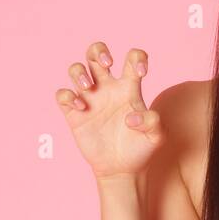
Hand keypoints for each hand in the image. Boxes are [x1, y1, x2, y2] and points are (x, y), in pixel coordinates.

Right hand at [54, 42, 163, 179]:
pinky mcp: (74, 114)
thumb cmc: (141, 148)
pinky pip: (62, 94)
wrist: (122, 168)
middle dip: (99, 51)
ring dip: (79, 71)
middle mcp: (107, 88)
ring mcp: (90, 99)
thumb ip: (152, 122)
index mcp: (129, 87)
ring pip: (76, 69)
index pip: (132, 58)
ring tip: (88, 86)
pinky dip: (67, 95)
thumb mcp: (155, 136)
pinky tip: (81, 107)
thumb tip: (130, 117)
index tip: (141, 72)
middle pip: (96, 53)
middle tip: (107, 63)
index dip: (137, 57)